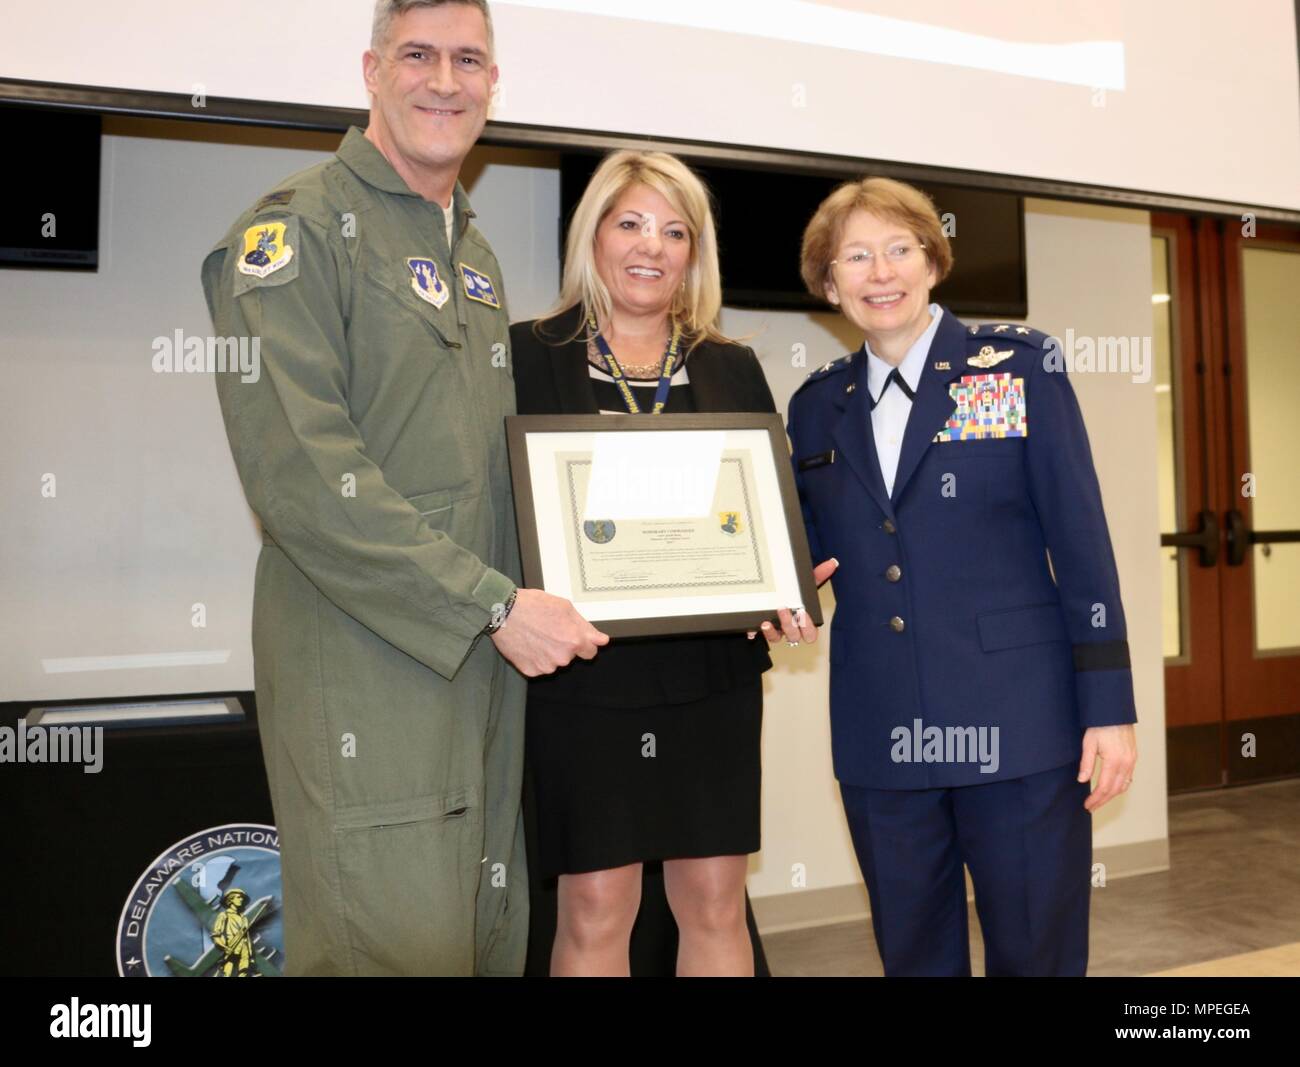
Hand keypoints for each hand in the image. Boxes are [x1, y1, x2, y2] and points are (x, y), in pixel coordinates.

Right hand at [489, 588, 608, 676]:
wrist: (503, 611)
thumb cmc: (533, 605)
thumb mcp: (565, 607)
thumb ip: (585, 627)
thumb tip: (602, 641)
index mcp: (574, 640)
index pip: (591, 652)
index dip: (585, 644)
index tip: (578, 639)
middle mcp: (562, 657)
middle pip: (571, 656)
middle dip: (564, 646)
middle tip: (549, 630)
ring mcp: (546, 666)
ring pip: (554, 662)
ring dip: (549, 652)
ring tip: (536, 635)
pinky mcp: (530, 671)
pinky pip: (539, 667)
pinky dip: (535, 658)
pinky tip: (528, 644)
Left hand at [748, 558, 838, 644]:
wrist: (772, 592)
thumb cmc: (794, 593)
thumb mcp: (804, 584)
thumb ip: (819, 575)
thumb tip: (832, 563)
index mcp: (803, 622)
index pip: (811, 633)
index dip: (808, 627)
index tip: (803, 612)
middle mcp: (790, 629)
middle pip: (795, 637)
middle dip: (790, 626)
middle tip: (784, 609)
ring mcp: (776, 630)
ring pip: (776, 639)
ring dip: (773, 632)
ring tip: (769, 620)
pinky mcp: (762, 629)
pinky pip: (759, 635)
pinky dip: (758, 631)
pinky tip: (756, 626)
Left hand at [1078, 724, 1136, 811]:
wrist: (1116, 713)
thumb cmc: (1100, 726)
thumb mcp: (1089, 743)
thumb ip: (1086, 763)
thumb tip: (1082, 780)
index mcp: (1114, 761)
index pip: (1104, 787)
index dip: (1095, 798)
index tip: (1087, 805)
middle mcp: (1126, 764)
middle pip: (1114, 790)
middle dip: (1102, 801)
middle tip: (1091, 807)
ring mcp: (1132, 762)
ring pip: (1123, 786)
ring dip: (1111, 796)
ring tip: (1099, 801)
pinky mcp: (1133, 758)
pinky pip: (1128, 778)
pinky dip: (1120, 787)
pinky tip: (1111, 790)